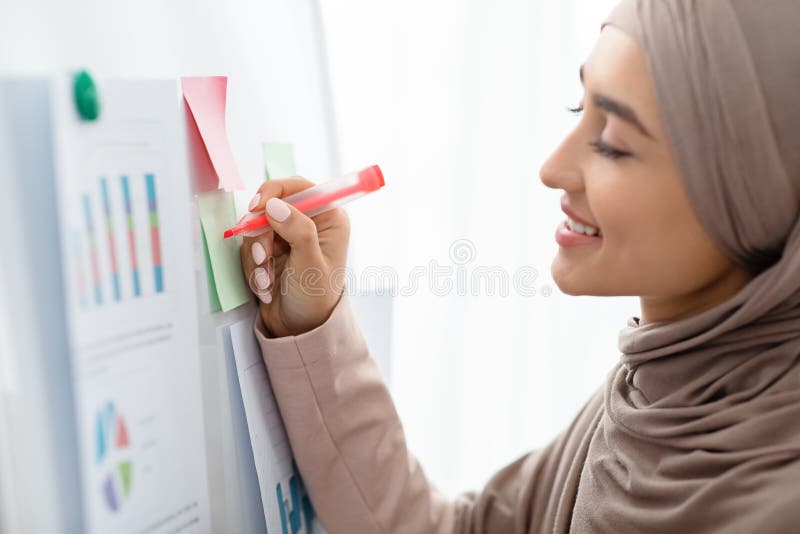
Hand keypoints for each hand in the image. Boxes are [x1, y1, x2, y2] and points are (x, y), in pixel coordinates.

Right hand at [240, 177, 349, 336]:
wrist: (300, 330)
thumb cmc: (315, 299)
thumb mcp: (309, 263)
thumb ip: (297, 230)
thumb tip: (275, 205)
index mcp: (329, 218)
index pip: (299, 187)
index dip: (275, 192)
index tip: (257, 207)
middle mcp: (310, 223)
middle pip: (271, 206)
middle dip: (262, 234)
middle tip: (264, 256)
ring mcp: (288, 238)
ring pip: (257, 228)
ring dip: (257, 255)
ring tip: (267, 279)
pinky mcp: (272, 252)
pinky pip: (251, 247)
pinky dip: (254, 267)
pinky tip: (266, 286)